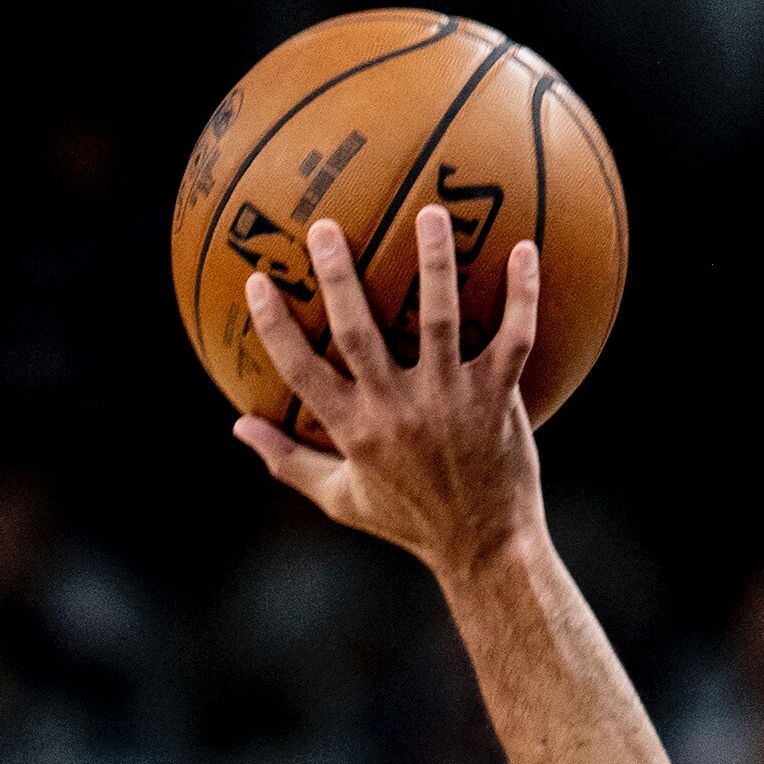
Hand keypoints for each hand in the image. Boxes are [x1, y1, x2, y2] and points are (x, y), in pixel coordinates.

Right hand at [233, 207, 543, 580]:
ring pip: (439, 322)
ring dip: (435, 265)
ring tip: (430, 213)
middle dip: (339, 279)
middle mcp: (399, 413)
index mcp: (356, 434)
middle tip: (324, 227)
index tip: (258, 281)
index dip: (276, 328)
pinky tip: (524, 250)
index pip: (303, 374)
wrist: (485, 550)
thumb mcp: (343, 500)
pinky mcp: (499, 401)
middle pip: (360, 334)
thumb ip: (290, 461)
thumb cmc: (410, 523)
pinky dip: (522, 296)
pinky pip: (514, 339)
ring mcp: (451, 403)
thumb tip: (239, 427)